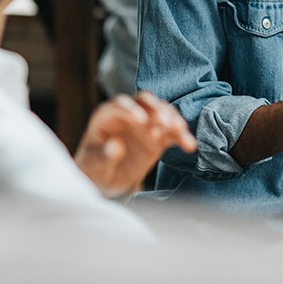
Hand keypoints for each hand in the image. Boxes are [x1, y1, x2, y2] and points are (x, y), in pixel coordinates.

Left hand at [73, 90, 196, 197]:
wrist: (104, 182)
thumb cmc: (94, 170)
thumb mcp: (93, 166)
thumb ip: (104, 156)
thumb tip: (115, 146)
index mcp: (108, 116)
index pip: (121, 104)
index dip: (131, 109)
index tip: (142, 120)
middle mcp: (128, 115)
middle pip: (145, 101)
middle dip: (157, 108)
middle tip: (165, 122)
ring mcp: (145, 125)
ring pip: (162, 113)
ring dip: (173, 119)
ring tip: (180, 130)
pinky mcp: (157, 138)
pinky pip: (172, 134)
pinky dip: (181, 137)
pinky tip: (189, 145)